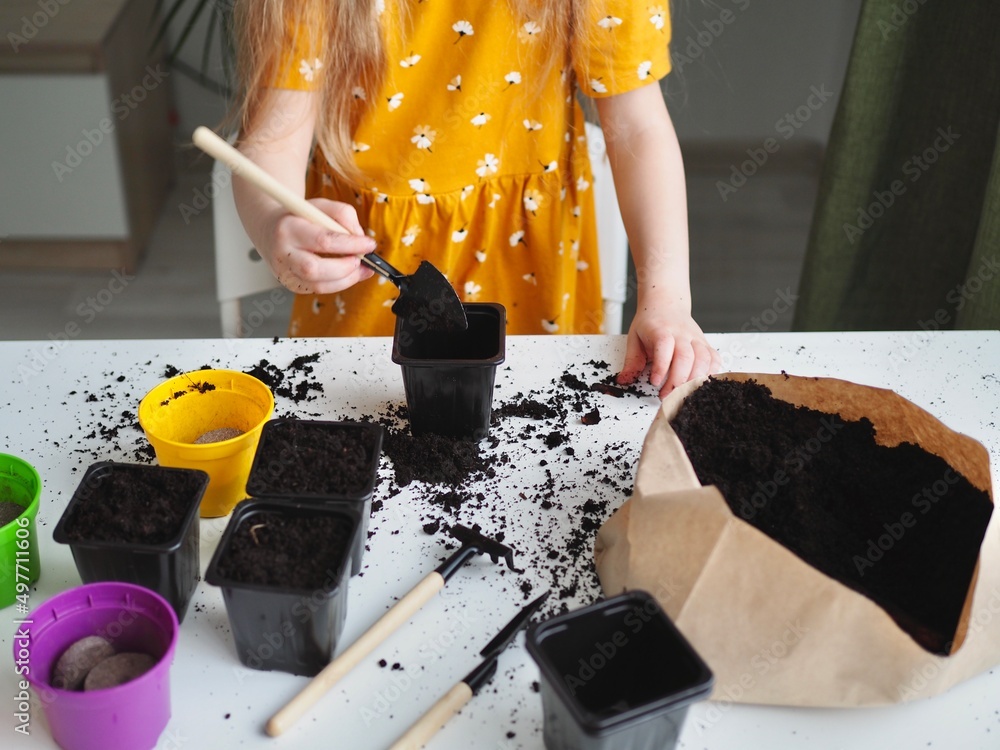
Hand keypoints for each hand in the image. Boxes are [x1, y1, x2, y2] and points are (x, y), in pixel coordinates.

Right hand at [259, 198, 375, 294]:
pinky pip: (318, 290)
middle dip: (345, 267)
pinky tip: (348, 274)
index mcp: (288, 228)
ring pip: (318, 285)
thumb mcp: (319, 205)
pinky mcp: (291, 284)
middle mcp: (283, 253)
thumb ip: (343, 215)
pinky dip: (338, 284)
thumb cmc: (299, 217)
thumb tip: (360, 237)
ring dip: (346, 279)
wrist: (269, 230)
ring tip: (360, 269)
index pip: (323, 240)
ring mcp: (285, 272)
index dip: (351, 244)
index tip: (369, 243)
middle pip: (316, 269)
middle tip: (361, 260)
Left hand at [617, 300, 721, 397]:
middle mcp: (682, 334)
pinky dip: (710, 373)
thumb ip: (631, 361)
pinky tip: (699, 384)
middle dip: (677, 380)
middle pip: (686, 357)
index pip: (664, 346)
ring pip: (703, 359)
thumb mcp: (634, 338)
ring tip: (682, 393)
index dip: (661, 366)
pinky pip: (714, 359)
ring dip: (694, 379)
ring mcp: (696, 339)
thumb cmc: (650, 323)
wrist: (666, 304)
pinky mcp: (705, 344)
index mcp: (662, 330)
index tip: (655, 382)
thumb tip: (624, 380)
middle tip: (666, 395)